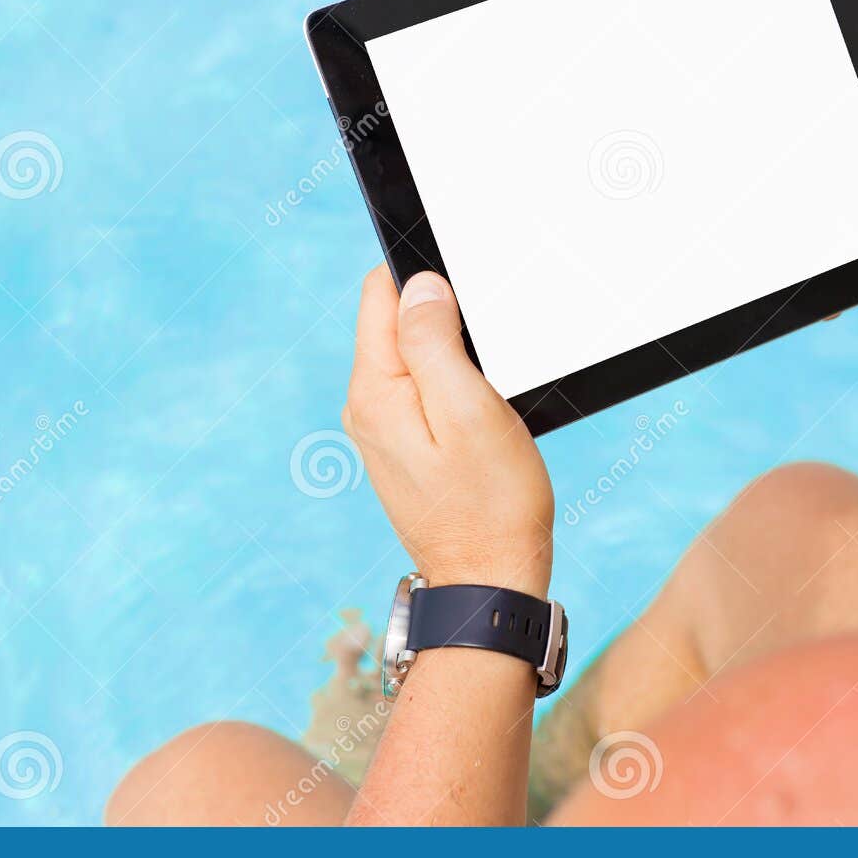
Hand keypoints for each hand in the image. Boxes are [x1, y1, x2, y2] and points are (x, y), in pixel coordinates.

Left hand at [342, 266, 552, 597]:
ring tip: (487, 393)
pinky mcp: (405, 445)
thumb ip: (435, 341)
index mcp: (374, 390)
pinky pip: (423, 389)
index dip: (426, 278)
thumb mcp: (470, 410)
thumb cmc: (491, 503)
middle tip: (488, 360)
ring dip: (452, 355)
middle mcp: (366, 405)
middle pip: (396, 320)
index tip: (470, 301)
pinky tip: (481, 415)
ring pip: (414, 354)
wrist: (489, 579)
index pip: (381, 292)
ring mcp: (382, 428)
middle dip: (443, 319)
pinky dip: (454, 386)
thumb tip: (418, 285)